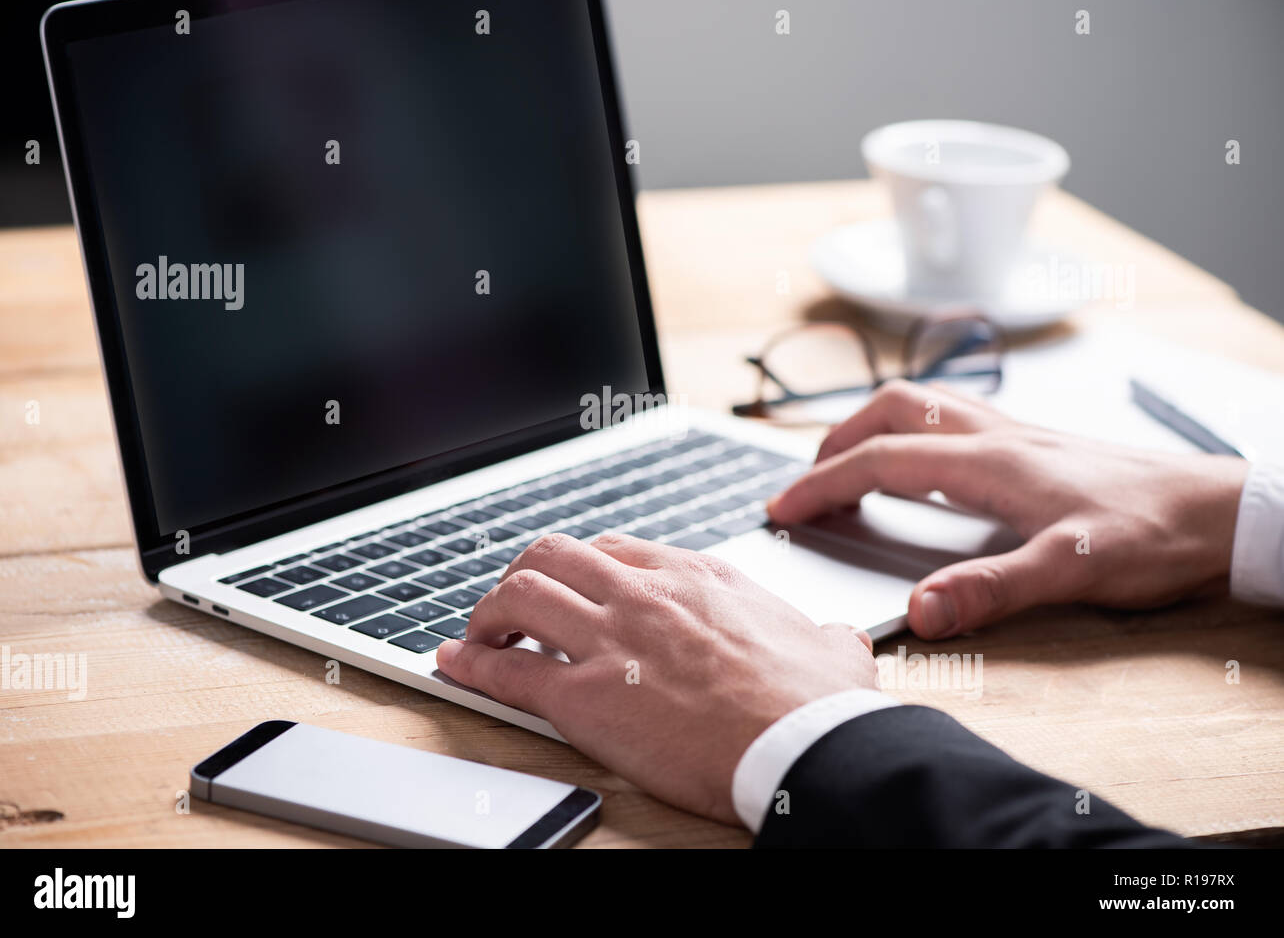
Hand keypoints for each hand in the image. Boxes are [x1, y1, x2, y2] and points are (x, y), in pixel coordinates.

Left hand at [435, 532, 877, 824]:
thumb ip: (825, 636)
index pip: (615, 548)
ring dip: (490, 610)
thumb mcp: (830, 649)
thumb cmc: (817, 705)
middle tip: (517, 604)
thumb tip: (839, 640)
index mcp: (698, 577)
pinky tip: (455, 666)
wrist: (806, 746)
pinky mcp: (586, 697)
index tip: (572, 585)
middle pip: (555, 553)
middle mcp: (646, 595)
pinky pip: (508, 669)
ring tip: (482, 633)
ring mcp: (612, 640)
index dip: (581, 567)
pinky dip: (470, 665)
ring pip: (521, 593)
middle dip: (524, 572)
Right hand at [768, 379, 1249, 638]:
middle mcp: (997, 436)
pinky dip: (916, 435)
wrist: (1221, 511)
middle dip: (837, 440)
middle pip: (894, 410)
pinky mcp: (1037, 447)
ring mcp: (1017, 436)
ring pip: (925, 407)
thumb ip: (990, 589)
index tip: (781, 507)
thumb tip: (919, 610)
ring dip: (875, 428)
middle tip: (808, 482)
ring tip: (851, 467)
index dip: (820, 482)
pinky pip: (956, 423)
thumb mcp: (1070, 570)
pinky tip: (930, 473)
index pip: (879, 458)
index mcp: (989, 460)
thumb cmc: (1154, 533)